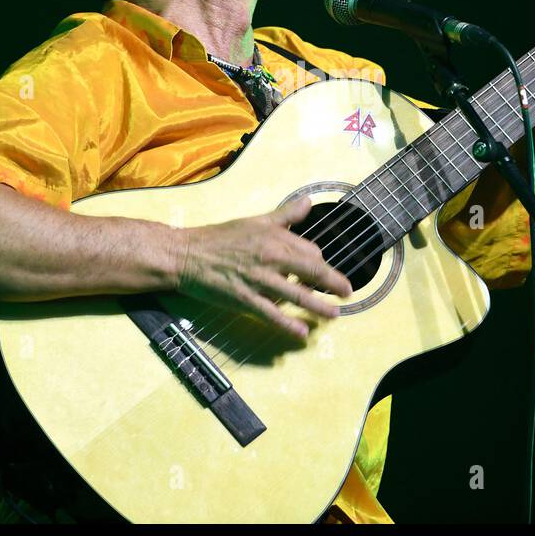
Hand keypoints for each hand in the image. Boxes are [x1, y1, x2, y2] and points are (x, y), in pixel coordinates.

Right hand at [172, 196, 351, 340]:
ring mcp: (260, 280)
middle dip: (333, 284)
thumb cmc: (221, 237)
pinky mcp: (246, 300)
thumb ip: (285, 215)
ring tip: (334, 315)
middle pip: (313, 272)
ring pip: (298, 296)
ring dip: (320, 307)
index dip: (320, 263)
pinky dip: (289, 325)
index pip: (311, 252)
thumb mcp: (256, 221)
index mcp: (276, 238)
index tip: (324, 271)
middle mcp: (272, 258)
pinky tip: (303, 333)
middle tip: (347, 293)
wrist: (187, 254)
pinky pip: (273, 315)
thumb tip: (307, 202)